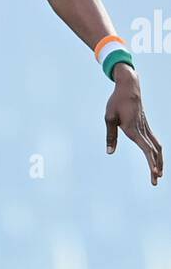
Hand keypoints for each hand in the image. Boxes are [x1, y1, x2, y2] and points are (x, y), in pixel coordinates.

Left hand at [105, 66, 163, 185]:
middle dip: (155, 167)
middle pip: (154, 152)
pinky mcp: (146, 126)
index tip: (154, 173)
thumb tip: (110, 152)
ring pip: (157, 147)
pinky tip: (156, 159)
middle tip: (155, 181)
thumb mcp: (109, 118)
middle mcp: (143, 130)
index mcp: (134, 129)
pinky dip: (157, 152)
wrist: (129, 86)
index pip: (146, 149)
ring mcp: (146, 128)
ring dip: (159, 161)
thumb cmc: (116, 101)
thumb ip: (110, 136)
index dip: (151, 162)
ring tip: (158, 174)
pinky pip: (155, 141)